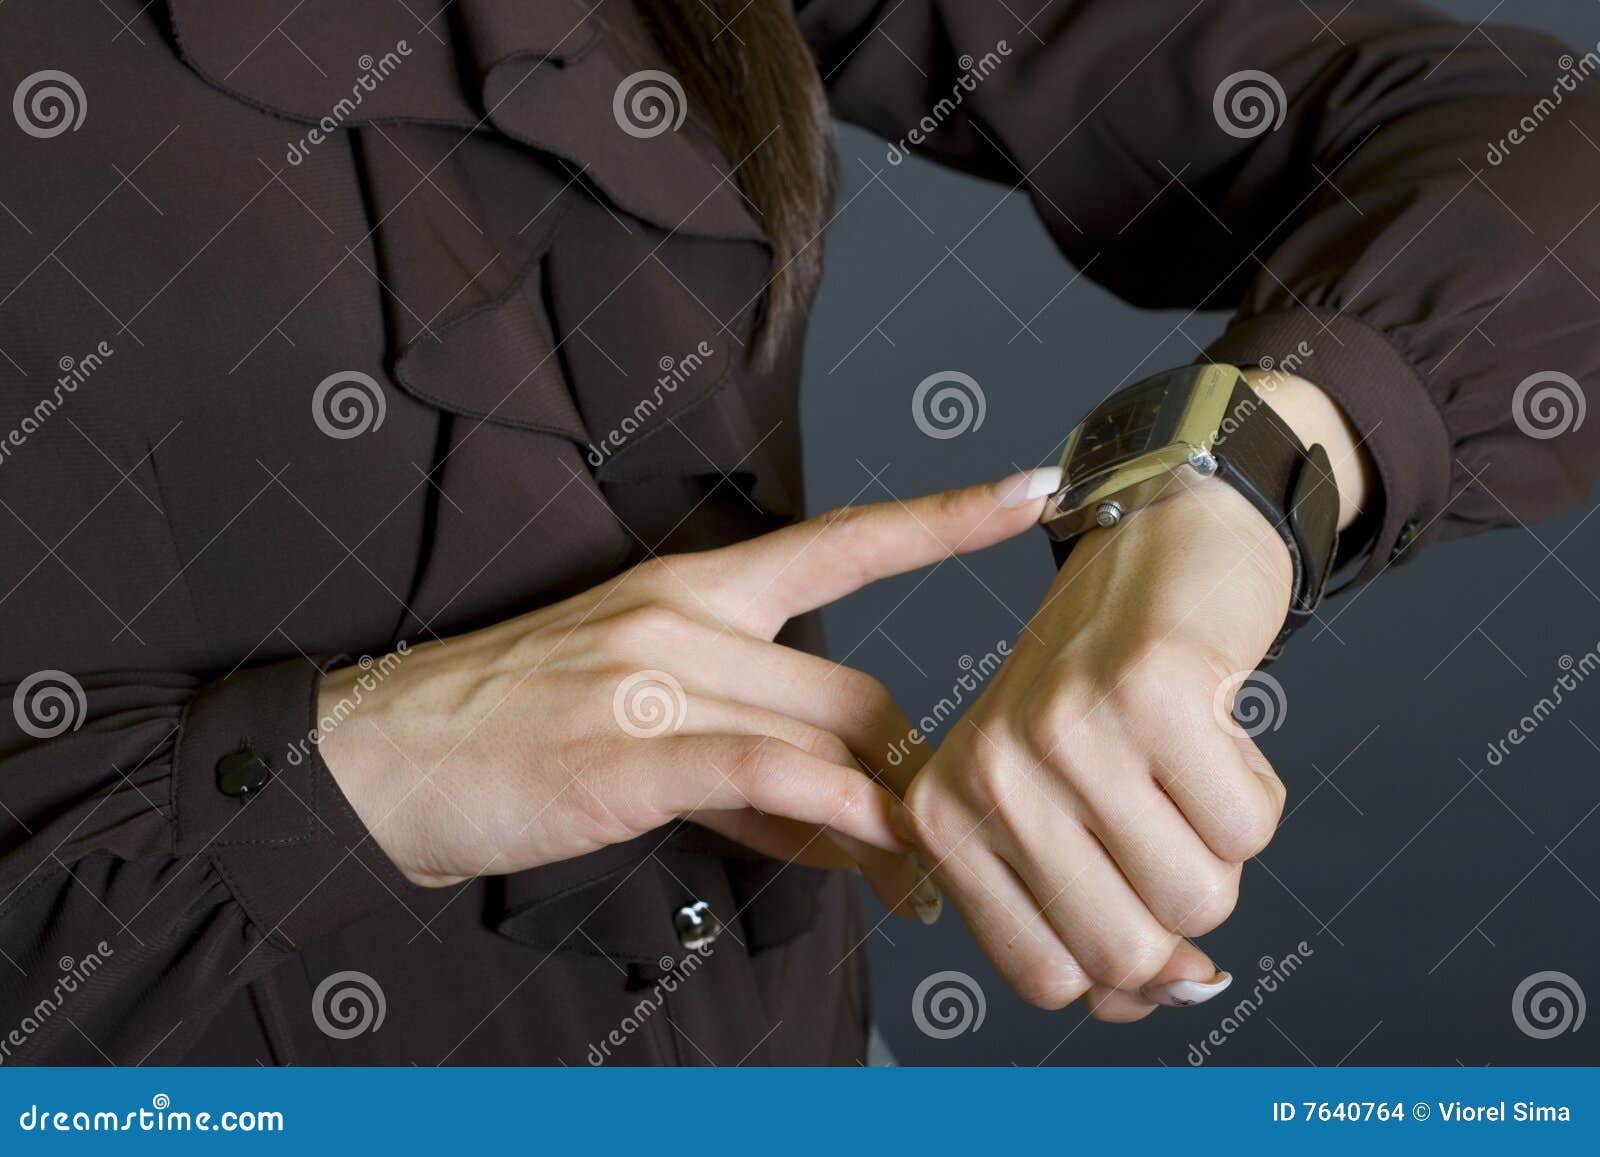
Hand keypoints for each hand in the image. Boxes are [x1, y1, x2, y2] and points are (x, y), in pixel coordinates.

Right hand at [315, 470, 1059, 907]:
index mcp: (693, 588)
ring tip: (921, 881)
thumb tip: (844, 820)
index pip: (845, 542)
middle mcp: (686, 616)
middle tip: (939, 843)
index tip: (1030, 489)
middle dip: (914, 774)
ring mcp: (657, 679)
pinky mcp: (629, 750)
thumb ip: (751, 761)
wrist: (387, 758)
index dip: (944, 518)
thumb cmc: (515, 728)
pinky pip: (770, 774)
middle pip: (860, 688)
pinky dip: (838, 820)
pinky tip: (872, 860)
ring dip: (894, 818)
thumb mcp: (641, 713)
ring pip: (831, 734)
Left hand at [897, 474, 1293, 1017]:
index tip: (1135, 897)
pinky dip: (1255, 789)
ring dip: (1221, 849)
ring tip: (1182, 769)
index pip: (1048, 980)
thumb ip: (1097, 923)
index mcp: (944, 818)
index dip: (1119, 971)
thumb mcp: (1061, 817)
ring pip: (1200, 897)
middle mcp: (987, 775)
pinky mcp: (1151, 689)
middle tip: (1165, 824)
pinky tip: (1210, 729)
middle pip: (1127, 954)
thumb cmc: (1100, 701)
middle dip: (1178, 914)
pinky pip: (1251, 825)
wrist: (1149, 550)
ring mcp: (1064, 729)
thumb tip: (1188, 993)